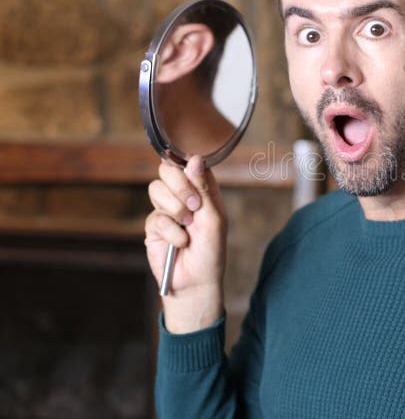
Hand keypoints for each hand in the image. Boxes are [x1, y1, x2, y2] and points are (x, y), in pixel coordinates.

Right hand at [144, 155, 226, 332]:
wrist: (196, 282)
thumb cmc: (211, 251)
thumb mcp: (214, 218)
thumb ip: (203, 188)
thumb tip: (195, 158)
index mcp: (202, 190)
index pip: (190, 164)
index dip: (188, 167)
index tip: (193, 177)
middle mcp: (183, 196)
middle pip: (167, 170)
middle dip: (180, 186)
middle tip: (194, 206)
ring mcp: (166, 210)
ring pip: (156, 189)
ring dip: (175, 209)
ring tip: (188, 227)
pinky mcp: (153, 226)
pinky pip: (155, 217)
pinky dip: (171, 231)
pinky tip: (180, 243)